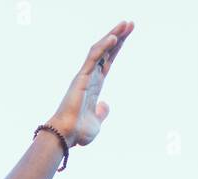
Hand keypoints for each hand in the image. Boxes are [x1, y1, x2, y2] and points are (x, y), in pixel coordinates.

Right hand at [46, 21, 133, 147]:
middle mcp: (90, 77)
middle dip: (118, 36)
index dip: (117, 48)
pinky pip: (93, 58)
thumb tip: (105, 105)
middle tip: (130, 23)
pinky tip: (114, 37)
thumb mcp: (97, 122)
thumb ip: (102, 112)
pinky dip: (104, 46)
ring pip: (99, 49)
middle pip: (106, 51)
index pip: (108, 61)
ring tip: (126, 24)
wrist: (67, 135)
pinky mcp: (81, 77)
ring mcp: (85, 75)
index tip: (127, 34)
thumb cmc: (79, 132)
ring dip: (113, 35)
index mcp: (95, 85)